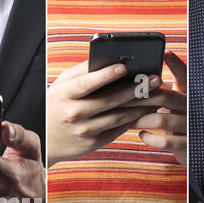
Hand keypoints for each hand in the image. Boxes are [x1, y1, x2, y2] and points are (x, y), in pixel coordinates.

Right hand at [46, 60, 162, 164]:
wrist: (46, 140)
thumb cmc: (55, 106)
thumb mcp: (60, 87)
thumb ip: (80, 73)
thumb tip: (106, 59)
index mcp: (64, 95)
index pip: (86, 83)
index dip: (105, 75)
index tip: (123, 66)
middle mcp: (74, 113)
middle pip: (109, 99)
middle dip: (135, 88)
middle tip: (155, 79)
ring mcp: (85, 130)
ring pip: (119, 116)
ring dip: (141, 105)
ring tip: (158, 95)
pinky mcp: (94, 142)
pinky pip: (118, 129)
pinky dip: (134, 119)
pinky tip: (146, 110)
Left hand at [134, 52, 187, 165]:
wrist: (191, 148)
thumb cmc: (174, 118)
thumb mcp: (172, 102)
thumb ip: (160, 90)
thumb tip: (128, 74)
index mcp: (188, 94)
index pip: (185, 76)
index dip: (177, 65)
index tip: (165, 52)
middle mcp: (193, 108)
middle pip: (164, 97)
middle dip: (138, 97)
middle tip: (118, 98)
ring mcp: (191, 126)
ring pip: (161, 119)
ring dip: (138, 118)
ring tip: (125, 118)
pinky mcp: (188, 145)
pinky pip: (166, 141)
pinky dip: (150, 138)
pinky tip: (141, 134)